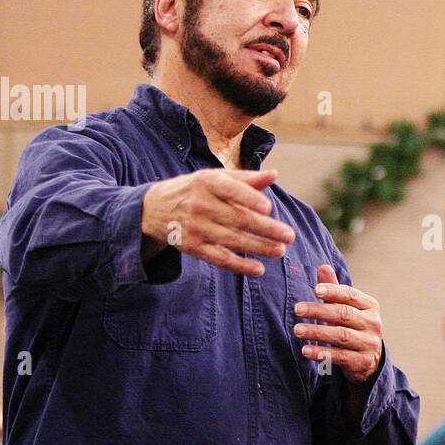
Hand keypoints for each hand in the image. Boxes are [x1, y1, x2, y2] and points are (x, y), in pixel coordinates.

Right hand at [141, 168, 293, 276]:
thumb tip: (274, 175)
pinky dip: (239, 265)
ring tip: (280, 250)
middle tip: (289, 235)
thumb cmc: (195, 189)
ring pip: (232, 240)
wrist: (154, 208)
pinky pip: (219, 258)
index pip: (230, 190)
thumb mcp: (215, 177)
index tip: (269, 208)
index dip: (249, 199)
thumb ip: (246, 179)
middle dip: (265, 228)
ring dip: (258, 247)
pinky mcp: (192, 247)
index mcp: (208, 182)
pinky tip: (258, 269)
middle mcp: (200, 204)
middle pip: (237, 219)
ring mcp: (196, 228)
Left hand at [293, 265, 383, 383]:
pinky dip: (322, 353)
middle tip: (298, 309)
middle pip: (344, 314)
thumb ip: (334, 290)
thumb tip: (323, 266)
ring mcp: (369, 343)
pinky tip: (306, 350)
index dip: (334, 291)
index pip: (351, 295)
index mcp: (369, 306)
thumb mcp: (347, 308)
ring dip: (317, 332)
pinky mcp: (362, 362)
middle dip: (319, 311)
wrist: (369, 360)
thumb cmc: (353, 327)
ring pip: (341, 336)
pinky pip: (340, 357)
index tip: (316, 290)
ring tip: (297, 330)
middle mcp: (372, 323)